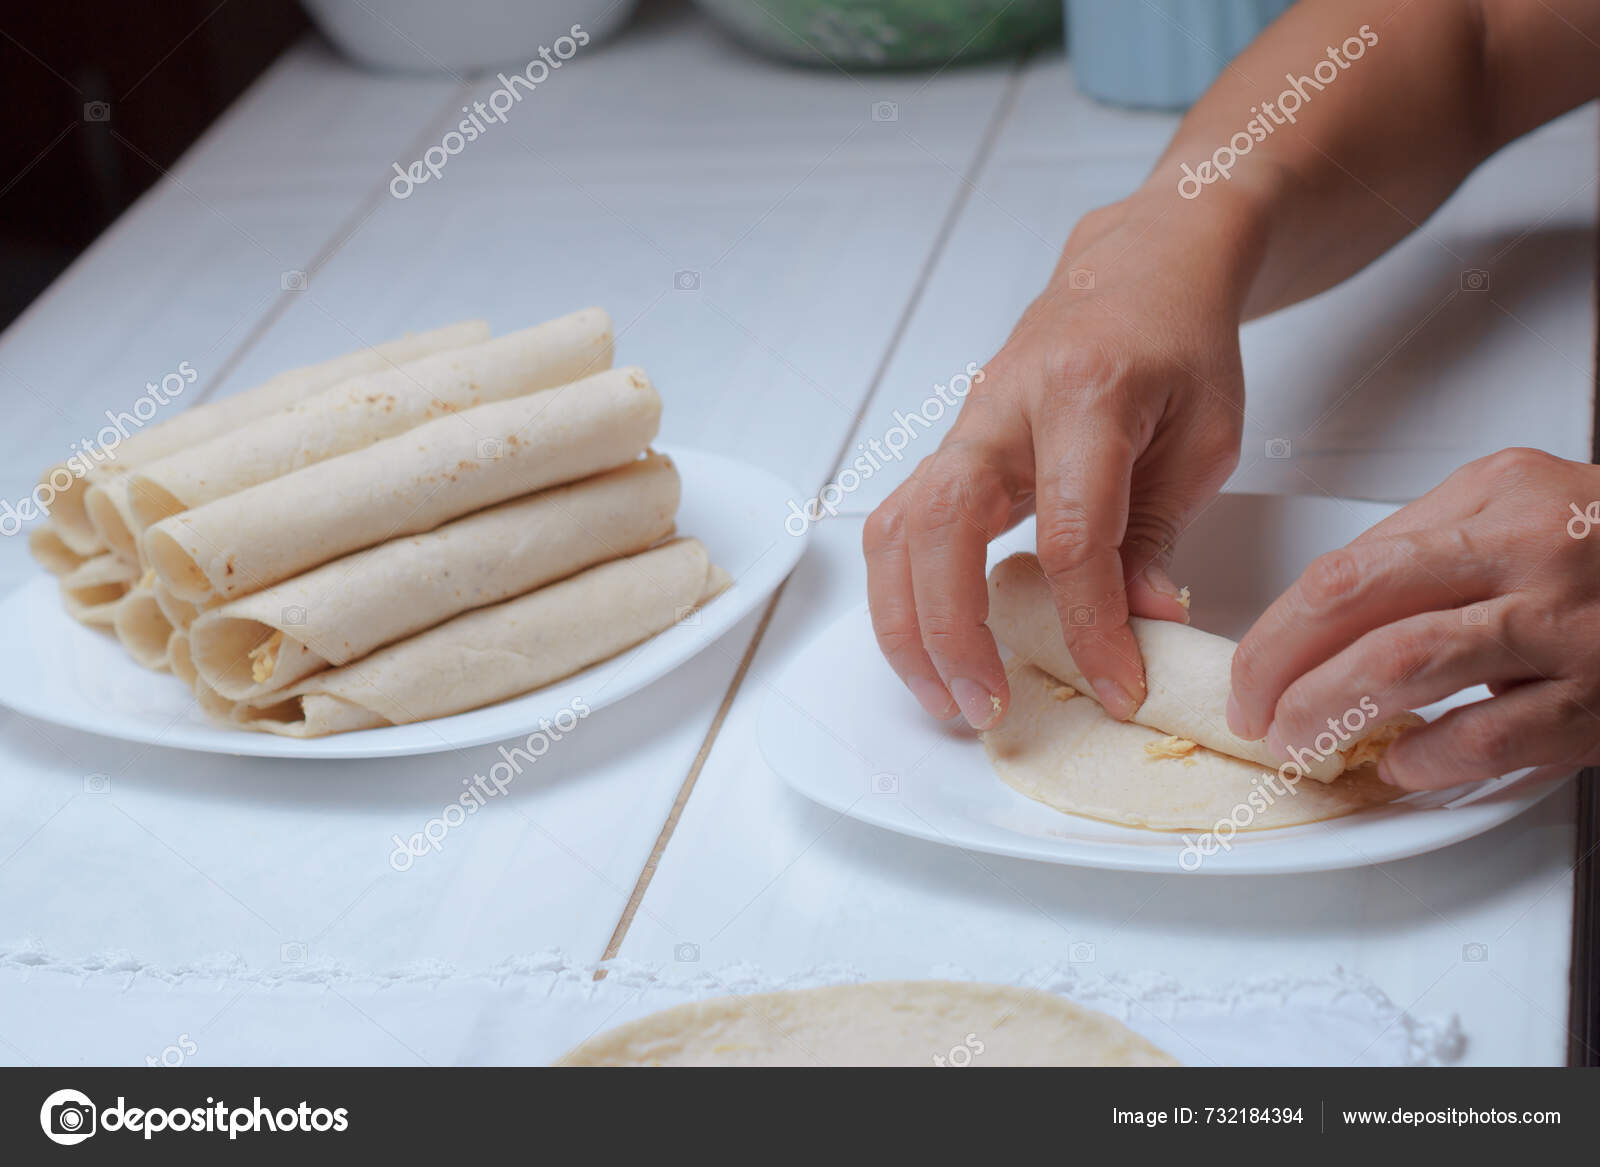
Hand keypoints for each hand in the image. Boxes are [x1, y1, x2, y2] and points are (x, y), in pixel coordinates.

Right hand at [864, 192, 1254, 728]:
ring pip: (897, 530)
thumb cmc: (1180, 341)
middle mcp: (1004, 409)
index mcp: (1085, 394)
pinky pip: (901, 526)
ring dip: (907, 624)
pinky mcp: (951, 450)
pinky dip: (903, 595)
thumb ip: (1160, 530)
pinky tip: (935, 647)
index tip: (1114, 688)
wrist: (1139, 266)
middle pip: (941, 528)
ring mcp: (965, 427)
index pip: (1072, 534)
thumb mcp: (1204, 436)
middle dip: (953, 632)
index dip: (1090, 625)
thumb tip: (1140, 624)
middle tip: (985, 708)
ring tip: (946, 697)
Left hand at [1228, 448, 1599, 789]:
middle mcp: (1525, 551)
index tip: (1249, 670)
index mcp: (1492, 497)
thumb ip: (1425, 541)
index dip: (1278, 630)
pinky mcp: (1597, 698)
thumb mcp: (1517, 501)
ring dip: (1332, 716)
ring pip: (1406, 668)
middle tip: (1255, 714)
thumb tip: (1324, 610)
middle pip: (1358, 609)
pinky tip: (1400, 766)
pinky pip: (1488, 737)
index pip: (1346, 565)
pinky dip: (1427, 760)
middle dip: (1281, 671)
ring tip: (1301, 745)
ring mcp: (1565, 626)